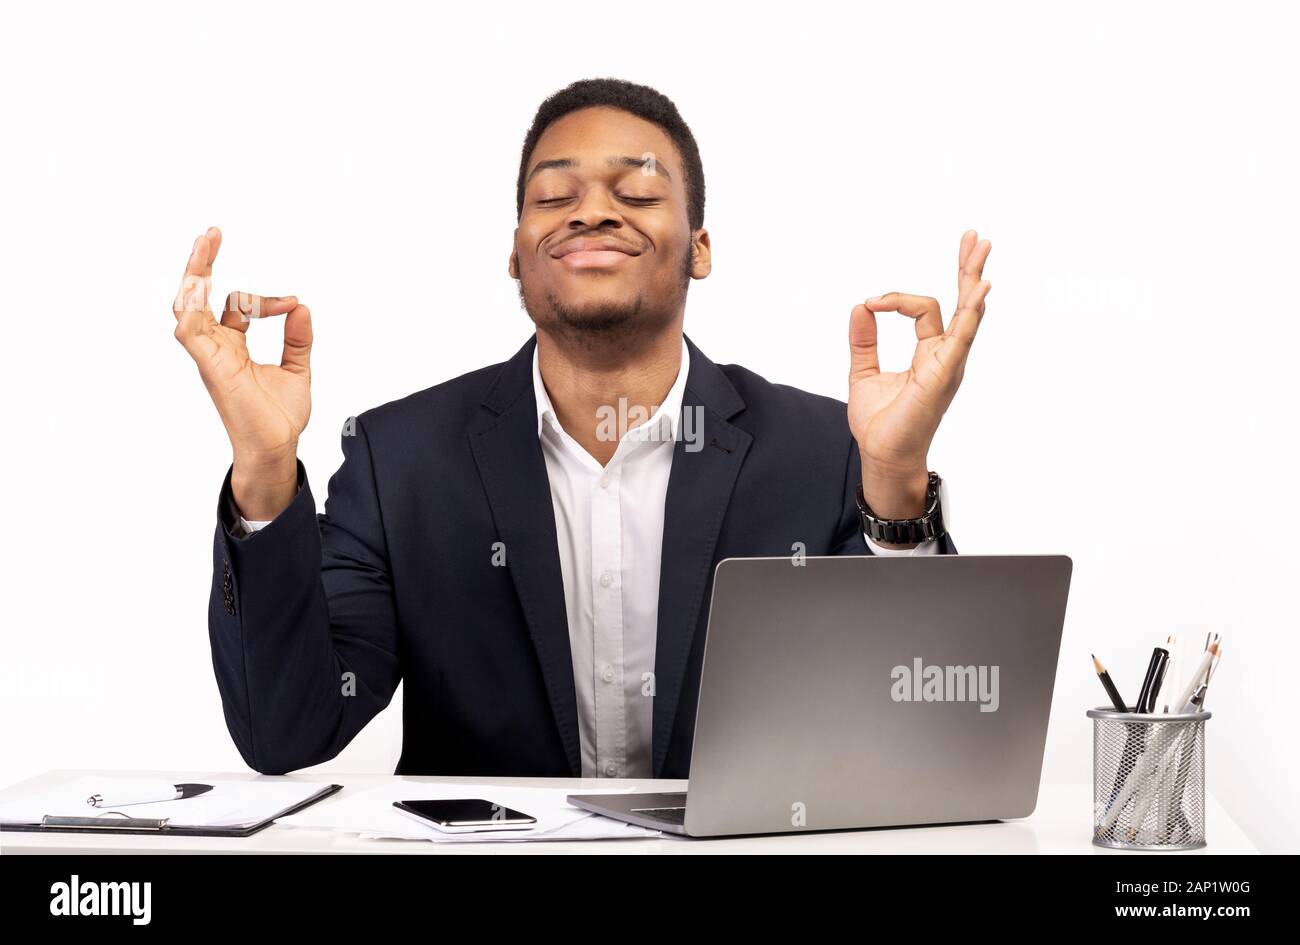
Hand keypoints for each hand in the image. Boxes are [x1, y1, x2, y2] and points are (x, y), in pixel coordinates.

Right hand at [172, 226, 312, 518]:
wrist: (277, 447)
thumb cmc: (278, 416)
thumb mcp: (297, 368)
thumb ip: (298, 338)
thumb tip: (302, 305)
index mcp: (232, 347)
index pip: (238, 306)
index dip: (267, 300)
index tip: (294, 304)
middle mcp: (216, 348)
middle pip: (199, 298)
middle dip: (202, 265)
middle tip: (211, 233)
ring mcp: (210, 356)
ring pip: (188, 308)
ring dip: (194, 277)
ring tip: (203, 246)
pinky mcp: (212, 367)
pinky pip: (191, 333)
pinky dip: (193, 310)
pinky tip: (199, 288)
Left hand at [847, 230, 990, 518]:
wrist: (882, 455)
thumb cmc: (880, 423)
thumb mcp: (863, 372)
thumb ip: (863, 339)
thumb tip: (860, 306)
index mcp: (930, 354)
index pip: (923, 310)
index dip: (895, 299)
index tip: (870, 303)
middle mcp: (946, 355)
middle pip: (961, 303)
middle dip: (967, 269)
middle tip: (975, 237)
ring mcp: (949, 364)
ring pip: (967, 313)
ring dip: (972, 278)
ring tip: (981, 247)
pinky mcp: (944, 373)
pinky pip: (961, 336)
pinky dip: (971, 312)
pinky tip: (980, 290)